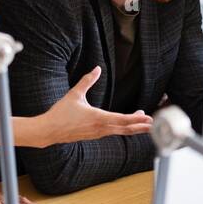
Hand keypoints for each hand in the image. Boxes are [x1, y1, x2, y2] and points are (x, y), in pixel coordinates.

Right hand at [36, 66, 152, 146]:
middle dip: (140, 126)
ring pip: (119, 131)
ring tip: (143, 124)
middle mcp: (100, 128)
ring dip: (132, 128)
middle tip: (153, 124)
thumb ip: (87, 81)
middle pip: (125, 129)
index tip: (147, 118)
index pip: (122, 120)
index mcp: (98, 118)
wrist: (49, 131)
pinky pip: (112, 132)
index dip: (136, 119)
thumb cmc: (61, 113)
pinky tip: (124, 126)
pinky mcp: (93, 135)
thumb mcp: (74, 94)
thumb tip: (97, 68)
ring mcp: (97, 133)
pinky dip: (122, 129)